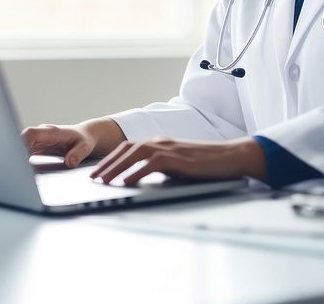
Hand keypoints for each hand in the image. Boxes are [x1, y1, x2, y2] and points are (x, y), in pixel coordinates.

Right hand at [20, 124, 95, 167]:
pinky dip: (21, 160)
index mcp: (51, 132)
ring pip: (21, 146)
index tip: (18, 155)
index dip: (22, 142)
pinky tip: (21, 171)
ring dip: (17, 157)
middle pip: (21, 140)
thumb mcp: (85, 147)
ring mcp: (38, 140)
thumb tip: (69, 163)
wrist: (84, 135)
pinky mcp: (36, 147)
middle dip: (15, 152)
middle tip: (13, 169)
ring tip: (15, 172)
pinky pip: (25, 152)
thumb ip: (77, 154)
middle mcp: (41, 134)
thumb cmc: (84, 140)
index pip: (31, 133)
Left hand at [89, 136, 265, 185]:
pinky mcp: (178, 158)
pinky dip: (137, 172)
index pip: (128, 148)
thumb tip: (141, 179)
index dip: (111, 159)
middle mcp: (161, 142)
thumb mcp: (178, 165)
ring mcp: (169, 148)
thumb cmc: (206, 163)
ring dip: (117, 168)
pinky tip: (127, 182)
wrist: (230, 156)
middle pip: (126, 149)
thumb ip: (160, 168)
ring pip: (135, 154)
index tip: (98, 172)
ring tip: (104, 181)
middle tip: (93, 178)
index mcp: (159, 142)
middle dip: (107, 164)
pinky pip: (152, 164)